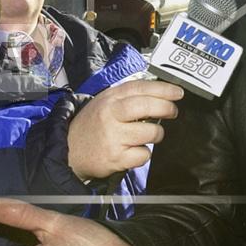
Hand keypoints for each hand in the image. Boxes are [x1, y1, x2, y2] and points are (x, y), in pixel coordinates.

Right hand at [67, 79, 183, 180]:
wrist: (67, 151)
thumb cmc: (90, 127)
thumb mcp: (103, 104)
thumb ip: (126, 98)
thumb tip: (158, 95)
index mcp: (109, 99)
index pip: (140, 88)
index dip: (163, 89)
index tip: (177, 92)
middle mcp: (110, 115)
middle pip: (146, 106)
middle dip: (166, 107)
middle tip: (173, 111)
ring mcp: (113, 136)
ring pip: (150, 132)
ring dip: (156, 134)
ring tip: (149, 134)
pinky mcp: (116, 157)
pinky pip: (143, 154)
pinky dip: (143, 154)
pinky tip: (134, 151)